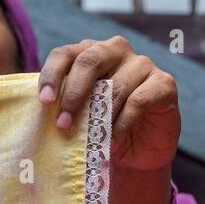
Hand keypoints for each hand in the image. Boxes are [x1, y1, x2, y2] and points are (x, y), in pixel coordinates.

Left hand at [37, 36, 178, 174]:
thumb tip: (40, 111)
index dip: (52, 75)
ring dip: (100, 117)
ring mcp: (142, 64)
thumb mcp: (81, 116)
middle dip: (74, 94)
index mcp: (90, 52)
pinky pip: (138, 100)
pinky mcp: (164, 83)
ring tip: (91, 141)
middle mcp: (116, 50)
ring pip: (116, 85)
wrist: (139, 153)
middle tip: (63, 124)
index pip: (65, 54)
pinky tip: (114, 141)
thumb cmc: (104, 129)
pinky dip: (122, 124)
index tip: (45, 101)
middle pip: (89, 61)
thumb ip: (64, 106)